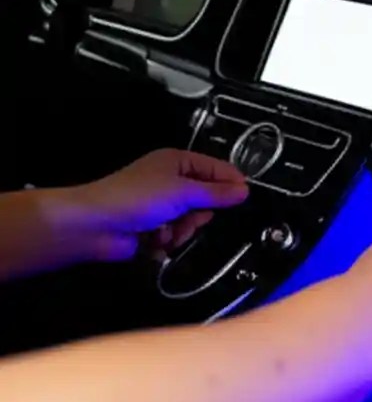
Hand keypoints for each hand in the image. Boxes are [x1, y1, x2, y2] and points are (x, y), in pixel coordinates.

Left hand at [66, 149, 248, 262]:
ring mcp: (162, 205)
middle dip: (200, 212)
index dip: (231, 182)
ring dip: (183, 229)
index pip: (216, 168)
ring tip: (166, 229)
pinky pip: (177, 234)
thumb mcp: (183, 192)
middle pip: (207, 198)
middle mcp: (171, 181)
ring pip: (193, 220)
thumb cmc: (138, 198)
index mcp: (177, 162)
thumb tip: (245, 191)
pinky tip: (155, 239)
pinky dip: (169, 239)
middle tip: (191, 215)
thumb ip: (217, 193)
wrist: (96, 225)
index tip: (245, 196)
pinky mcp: (155, 227)